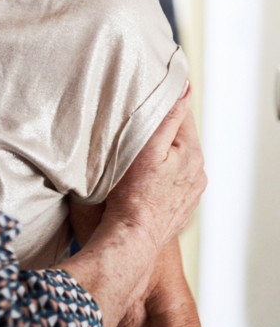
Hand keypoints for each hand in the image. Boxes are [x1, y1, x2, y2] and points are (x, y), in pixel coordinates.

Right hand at [101, 88, 204, 251]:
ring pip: (174, 161)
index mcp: (192, 153)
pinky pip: (168, 183)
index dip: (162, 102)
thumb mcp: (146, 146)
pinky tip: (139, 179)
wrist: (129, 239)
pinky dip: (157, 176)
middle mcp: (196, 173)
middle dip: (158, 130)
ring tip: (134, 154)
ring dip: (159, 154)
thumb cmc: (131, 195)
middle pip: (178, 138)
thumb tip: (183, 87)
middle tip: (132, 125)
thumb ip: (167, 116)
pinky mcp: (177, 209)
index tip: (142, 97)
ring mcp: (189, 193)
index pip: (181, 113)